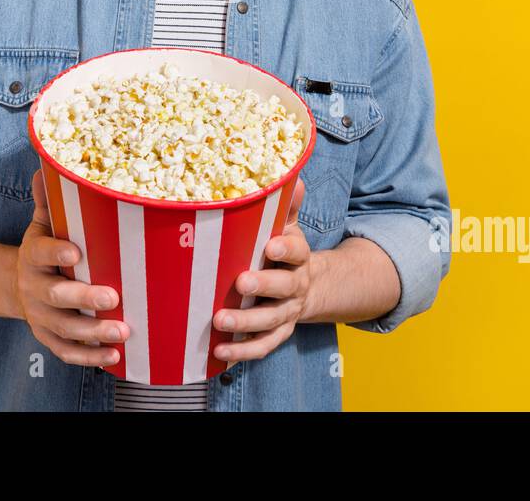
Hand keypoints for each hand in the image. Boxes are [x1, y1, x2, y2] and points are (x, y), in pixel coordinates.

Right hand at [16, 168, 129, 366]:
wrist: (17, 286)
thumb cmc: (44, 250)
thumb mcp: (42, 224)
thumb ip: (49, 200)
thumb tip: (47, 163)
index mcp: (32, 257)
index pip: (41, 254)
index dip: (55, 253)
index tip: (76, 252)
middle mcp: (33, 289)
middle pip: (55, 296)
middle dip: (84, 297)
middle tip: (113, 296)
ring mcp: (41, 317)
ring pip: (65, 329)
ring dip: (94, 332)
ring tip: (124, 332)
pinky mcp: (49, 338)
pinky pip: (67, 352)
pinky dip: (90, 358)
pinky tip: (115, 357)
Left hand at [211, 176, 311, 362]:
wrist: (309, 288)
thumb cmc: (285, 251)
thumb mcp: (289, 228)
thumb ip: (286, 207)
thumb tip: (292, 177)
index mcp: (298, 259)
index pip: (297, 253)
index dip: (286, 250)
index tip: (271, 244)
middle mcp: (295, 288)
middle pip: (284, 289)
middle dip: (263, 286)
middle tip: (241, 283)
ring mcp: (286, 314)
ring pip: (270, 323)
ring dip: (246, 324)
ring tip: (220, 322)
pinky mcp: (276, 335)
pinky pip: (262, 347)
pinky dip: (242, 352)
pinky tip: (220, 351)